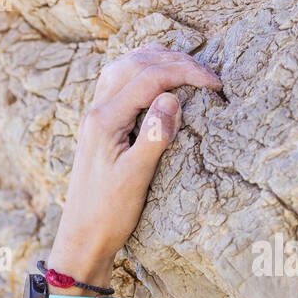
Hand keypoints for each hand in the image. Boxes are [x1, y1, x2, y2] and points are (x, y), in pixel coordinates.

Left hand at [48, 44, 221, 286]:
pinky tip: (157, 80)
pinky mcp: (100, 125)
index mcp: (104, 120)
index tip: (215, 84)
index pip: (148, 78)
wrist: (82, 237)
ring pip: (124, 67)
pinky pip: (119, 82)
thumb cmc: (109, 214)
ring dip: (155, 59)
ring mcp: (95, 116)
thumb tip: (172, 98)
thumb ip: (155, 136)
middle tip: (207, 72)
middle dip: (173, 60)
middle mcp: (96, 111)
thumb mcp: (135, 178)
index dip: (185, 73)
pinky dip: (142, 71)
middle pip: (135, 63)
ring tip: (186, 66)